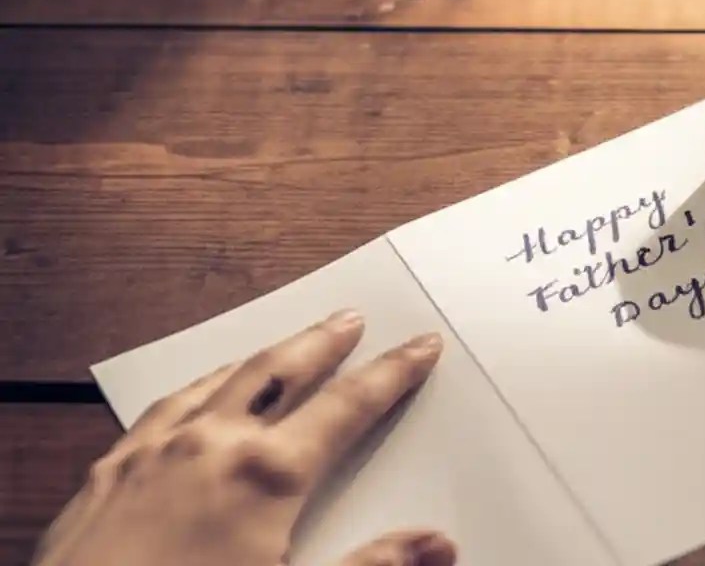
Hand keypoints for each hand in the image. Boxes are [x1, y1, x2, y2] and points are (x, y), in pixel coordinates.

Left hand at [34, 310, 455, 565]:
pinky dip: (197, 389)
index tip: (419, 346)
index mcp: (267, 476)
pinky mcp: (106, 474)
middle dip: (322, 343)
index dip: (392, 373)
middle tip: (351, 319)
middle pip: (281, 373)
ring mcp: (152, 453)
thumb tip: (439, 544)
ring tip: (283, 346)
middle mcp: (211, 445)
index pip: (348, 407)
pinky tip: (195, 397)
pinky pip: (164, 408)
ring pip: (220, 381)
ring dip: (261, 358)